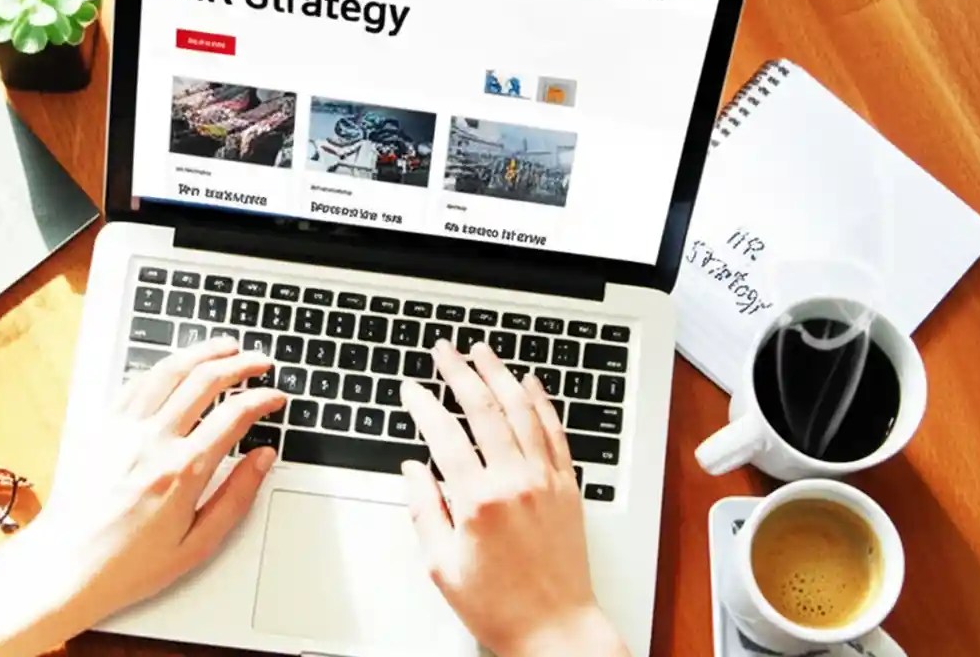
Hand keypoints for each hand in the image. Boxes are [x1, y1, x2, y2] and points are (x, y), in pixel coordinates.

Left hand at [36, 337, 283, 622]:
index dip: (263, 399)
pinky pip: (136, 382)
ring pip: (170, 370)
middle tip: (259, 361)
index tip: (275, 397)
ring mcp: (124, 429)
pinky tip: (176, 364)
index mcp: (182, 471)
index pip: (235, 416)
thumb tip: (263, 459)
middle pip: (205, 381)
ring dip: (202, 352)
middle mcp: (153, 441)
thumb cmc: (128, 564)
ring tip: (225, 346)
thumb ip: (237, 496)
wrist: (66, 566)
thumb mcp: (198, 544)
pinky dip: (163, 366)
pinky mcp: (102, 428)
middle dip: (240, 363)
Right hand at [401, 341, 627, 656]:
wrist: (555, 629)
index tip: (412, 390)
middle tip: (445, 351)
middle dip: (460, 372)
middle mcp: (514, 482)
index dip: (424, 405)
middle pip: (483, 409)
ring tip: (483, 352)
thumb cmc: (499, 606)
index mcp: (477, 501)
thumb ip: (425, 510)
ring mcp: (545, 481)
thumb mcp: (441, 565)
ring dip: (500, 375)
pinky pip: (555, 432)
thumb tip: (413, 471)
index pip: (443, 435)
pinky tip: (531, 384)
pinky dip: (542, 403)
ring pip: (522, 411)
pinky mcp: (567, 487)